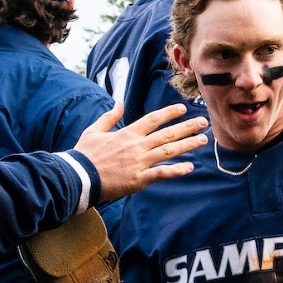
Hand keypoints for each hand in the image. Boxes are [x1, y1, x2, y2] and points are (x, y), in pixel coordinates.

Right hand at [74, 103, 208, 203]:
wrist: (79, 176)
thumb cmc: (85, 154)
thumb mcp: (94, 130)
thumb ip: (110, 116)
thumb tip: (119, 103)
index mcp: (127, 134)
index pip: (153, 119)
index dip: (169, 113)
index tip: (183, 109)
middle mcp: (137, 146)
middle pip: (167, 134)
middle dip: (187, 127)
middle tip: (203, 122)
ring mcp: (139, 162)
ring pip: (168, 151)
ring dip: (187, 145)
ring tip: (202, 140)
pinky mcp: (139, 179)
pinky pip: (161, 173)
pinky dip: (176, 170)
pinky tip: (189, 167)